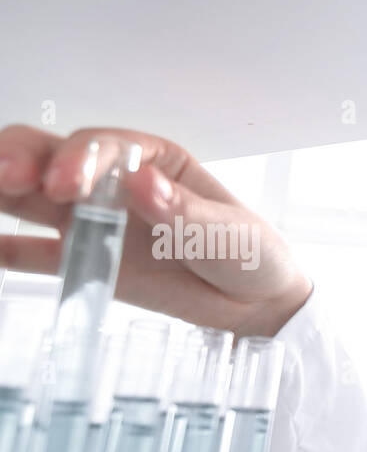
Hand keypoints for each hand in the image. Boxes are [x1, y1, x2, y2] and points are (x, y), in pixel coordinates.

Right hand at [0, 125, 311, 336]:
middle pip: (49, 154)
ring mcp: (92, 217)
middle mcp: (113, 180)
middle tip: (3, 178)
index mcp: (153, 160)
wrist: (256, 305)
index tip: (67, 187)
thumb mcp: (230, 235)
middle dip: (18, 159)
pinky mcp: (83, 257)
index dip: (79, 160)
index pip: (104, 147)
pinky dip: (2, 246)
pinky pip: (31, 250)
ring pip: (28, 193)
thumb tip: (143, 183)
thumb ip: (186, 213)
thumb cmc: (251, 256)